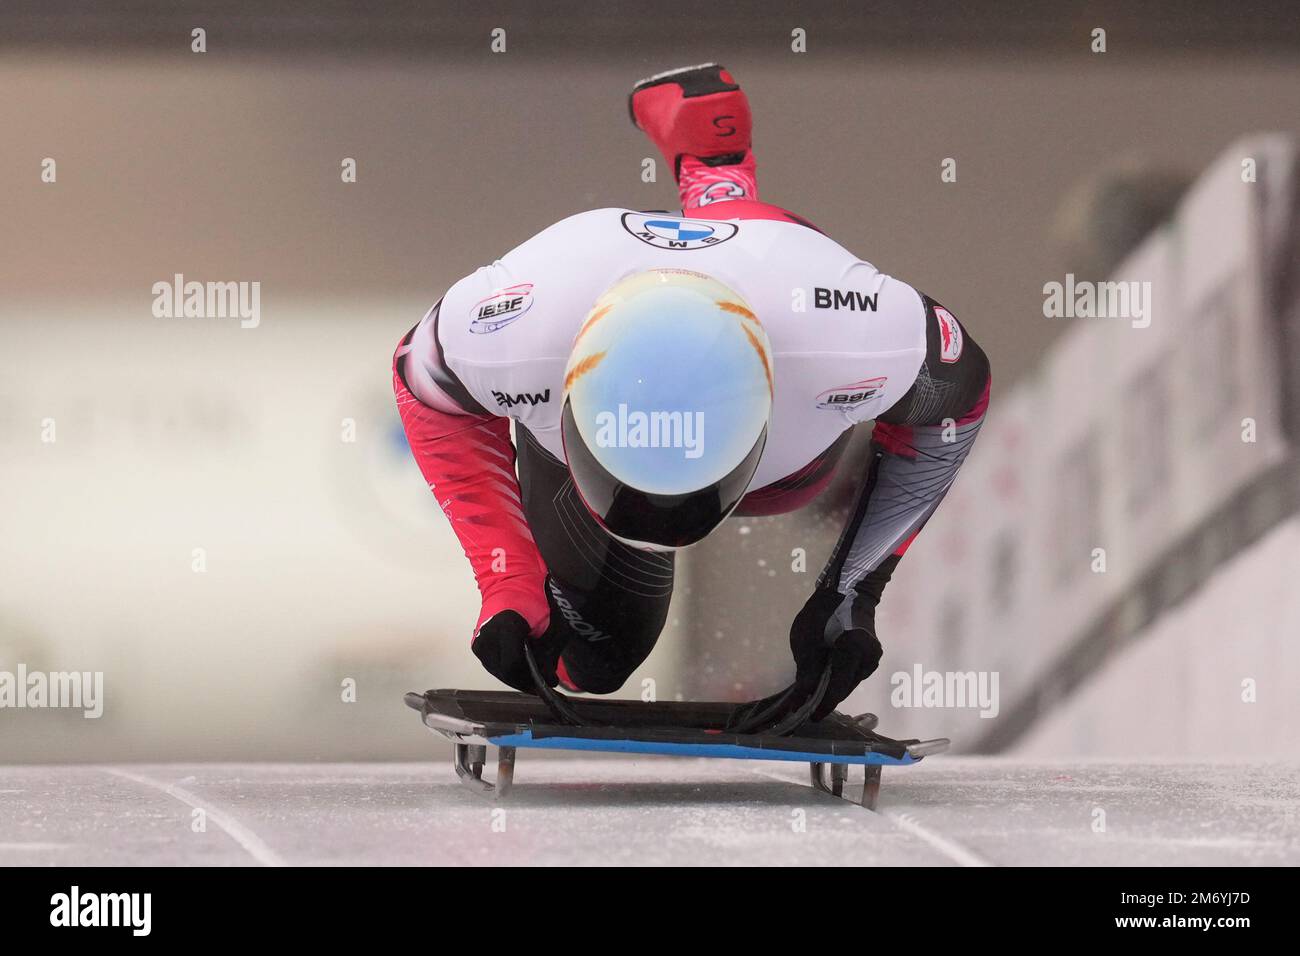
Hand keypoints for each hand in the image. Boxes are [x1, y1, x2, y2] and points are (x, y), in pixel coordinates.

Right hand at [472, 578, 570, 692]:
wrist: (510, 582)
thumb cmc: (534, 599)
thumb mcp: (551, 626)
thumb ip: (549, 655)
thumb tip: (549, 680)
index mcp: (504, 627)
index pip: (513, 666)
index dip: (530, 679)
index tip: (545, 683)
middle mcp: (487, 636)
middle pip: (505, 673)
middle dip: (526, 680)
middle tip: (542, 679)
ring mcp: (479, 641)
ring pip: (498, 672)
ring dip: (516, 675)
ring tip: (533, 670)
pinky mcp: (477, 644)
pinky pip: (494, 665)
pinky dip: (507, 668)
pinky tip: (521, 663)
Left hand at [788, 587, 882, 719]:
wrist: (845, 590)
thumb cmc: (822, 612)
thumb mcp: (806, 641)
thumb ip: (806, 671)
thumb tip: (802, 698)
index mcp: (855, 652)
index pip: (837, 688)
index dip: (821, 704)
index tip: (807, 717)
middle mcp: (869, 659)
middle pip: (844, 687)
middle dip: (824, 697)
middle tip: (804, 706)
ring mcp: (872, 659)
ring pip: (848, 682)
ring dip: (830, 688)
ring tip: (810, 693)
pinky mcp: (870, 657)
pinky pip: (851, 674)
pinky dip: (837, 678)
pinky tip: (823, 679)